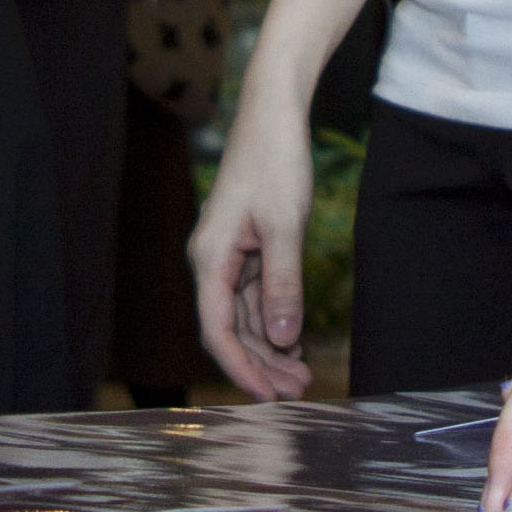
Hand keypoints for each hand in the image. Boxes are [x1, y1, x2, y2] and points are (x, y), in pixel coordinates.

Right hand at [187, 104, 319, 400]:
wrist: (273, 114)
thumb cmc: (275, 161)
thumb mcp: (284, 225)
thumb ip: (282, 284)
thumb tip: (281, 339)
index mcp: (209, 257)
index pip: (217, 330)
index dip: (241, 368)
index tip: (268, 398)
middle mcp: (211, 261)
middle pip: (229, 329)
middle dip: (260, 364)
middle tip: (298, 391)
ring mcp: (227, 255)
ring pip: (242, 316)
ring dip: (268, 347)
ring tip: (301, 375)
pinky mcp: (245, 248)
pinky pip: (252, 297)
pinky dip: (272, 320)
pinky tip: (293, 341)